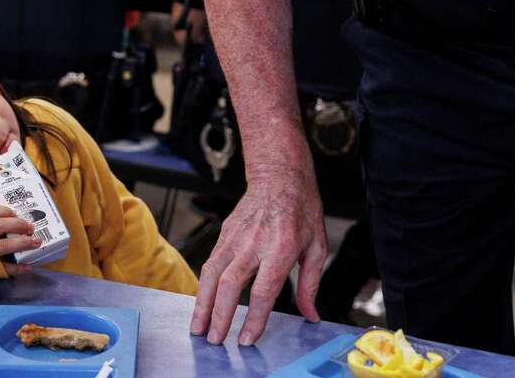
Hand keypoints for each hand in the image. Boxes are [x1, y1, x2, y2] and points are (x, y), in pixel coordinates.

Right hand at [0, 205, 38, 276]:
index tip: (16, 213)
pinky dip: (19, 268)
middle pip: (1, 226)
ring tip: (36, 242)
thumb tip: (11, 220)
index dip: (5, 211)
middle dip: (19, 225)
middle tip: (31, 227)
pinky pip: (6, 268)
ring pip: (5, 245)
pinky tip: (29, 267)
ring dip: (23, 243)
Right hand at [191, 164, 327, 345]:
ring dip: (203, 302)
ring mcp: (235, 236)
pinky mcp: (224, 233)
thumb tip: (310, 314)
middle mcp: (254, 243)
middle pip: (231, 284)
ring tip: (198, 327)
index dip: (254, 318)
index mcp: (280, 248)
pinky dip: (203, 285)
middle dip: (220, 314)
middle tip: (215, 339)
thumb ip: (310, 284)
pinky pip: (210, 262)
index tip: (247, 338)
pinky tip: (201, 302)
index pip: (264, 290)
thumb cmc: (301, 209)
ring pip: (212, 273)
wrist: (279, 176)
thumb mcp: (316, 246)